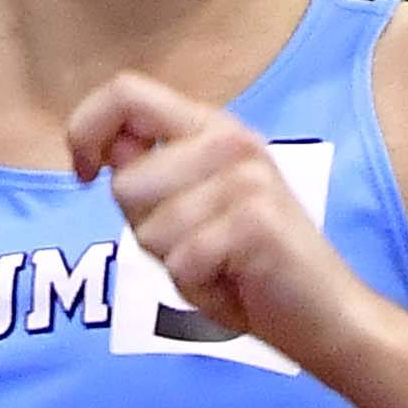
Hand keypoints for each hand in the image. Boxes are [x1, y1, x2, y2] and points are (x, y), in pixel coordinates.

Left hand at [66, 73, 366, 371]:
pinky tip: (234, 283)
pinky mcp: (253, 222)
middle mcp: (230, 141)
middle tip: (195, 247)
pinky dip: (198, 288)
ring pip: (149, 229)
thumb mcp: (190, 209)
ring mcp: (245, 178)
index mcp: (212, 127)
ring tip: (218, 265)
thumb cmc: (248, 267)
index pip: (126, 93)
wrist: (325, 315)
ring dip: (173, 265)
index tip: (83, 173)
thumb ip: (150, 175)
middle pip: (127, 182)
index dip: (86, 129)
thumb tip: (103, 151)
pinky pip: (180, 263)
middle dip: (144, 231)